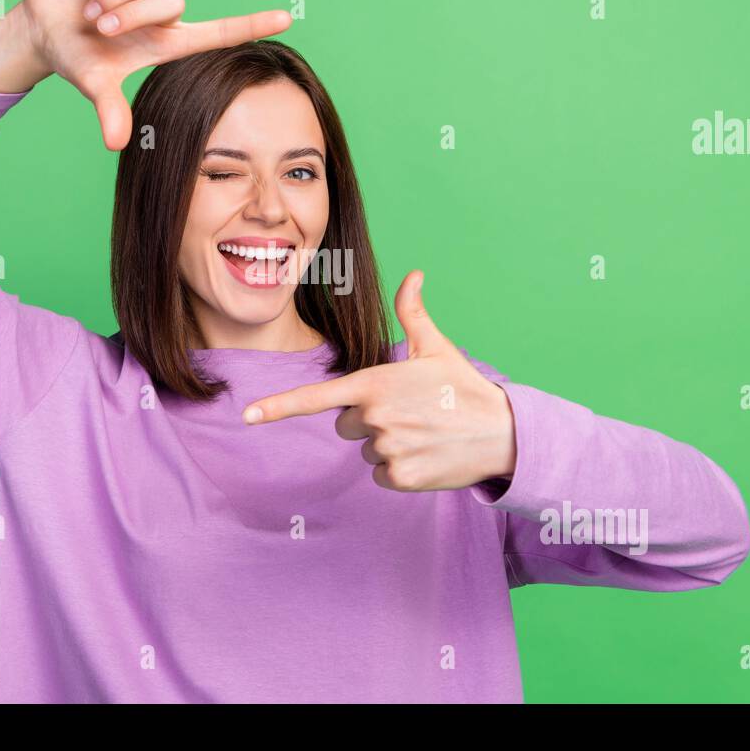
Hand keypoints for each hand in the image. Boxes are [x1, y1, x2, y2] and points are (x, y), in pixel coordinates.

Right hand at [0, 0, 291, 149]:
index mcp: (167, 42)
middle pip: (172, 1)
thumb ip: (110, 110)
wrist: (44, 29)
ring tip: (91, 11)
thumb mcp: (95, 85)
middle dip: (131, 15)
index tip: (288, 18)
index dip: (252, 25)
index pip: (220, 32)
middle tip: (101, 27)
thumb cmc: (78, 60)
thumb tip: (115, 144)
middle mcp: (162, 11)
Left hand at [242, 271, 518, 491]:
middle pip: (346, 425)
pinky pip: (381, 475)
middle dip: (369, 420)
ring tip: (423, 433)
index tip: (246, 416)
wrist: (503, 432)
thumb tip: (413, 274)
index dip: (277, 407)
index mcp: (375, 382)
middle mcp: (376, 416)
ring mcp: (387, 448)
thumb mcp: (436, 348)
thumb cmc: (464, 387)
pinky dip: (400, 470)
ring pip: (366, 451)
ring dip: (388, 445)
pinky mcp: (401, 476)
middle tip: (409, 413)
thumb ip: (412, 313)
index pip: (316, 397)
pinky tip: (426, 454)